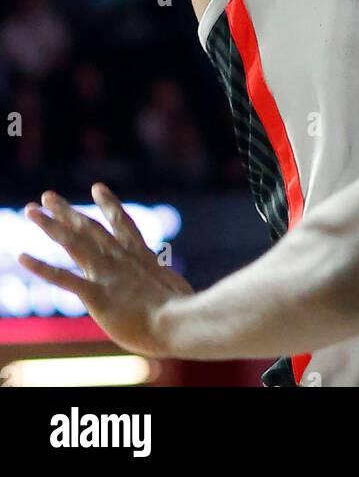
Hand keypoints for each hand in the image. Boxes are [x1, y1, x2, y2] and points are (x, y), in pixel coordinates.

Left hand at [19, 185, 193, 356]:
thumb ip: (166, 291)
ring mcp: (109, 274)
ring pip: (74, 242)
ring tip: (30, 210)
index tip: (97, 187)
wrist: (182, 323)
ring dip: (50, 225)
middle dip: (67, 211)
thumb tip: (175, 296)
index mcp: (142, 259)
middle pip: (90, 228)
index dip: (109, 204)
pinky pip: (64, 278)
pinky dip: (42, 267)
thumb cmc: (185, 318)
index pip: (122, 225)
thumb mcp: (176, 297)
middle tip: (48, 195)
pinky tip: (22, 257)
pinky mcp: (98, 293)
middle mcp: (122, 260)